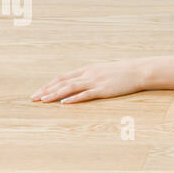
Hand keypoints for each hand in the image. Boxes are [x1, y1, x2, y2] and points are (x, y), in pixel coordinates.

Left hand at [31, 59, 150, 103]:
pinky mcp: (103, 89)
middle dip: (47, 90)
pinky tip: (65, 103)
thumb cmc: (123, 72)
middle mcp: (89, 74)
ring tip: (43, 100)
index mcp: (88, 69)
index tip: (38, 92)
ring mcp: (96, 81)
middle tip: (33, 98)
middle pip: (63, 82)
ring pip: (71, 88)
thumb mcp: (104, 70)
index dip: (49, 84)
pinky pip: (86, 95)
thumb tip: (80, 82)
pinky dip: (74, 99)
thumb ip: (91, 75)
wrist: (140, 70)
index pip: (63, 77)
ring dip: (55, 94)